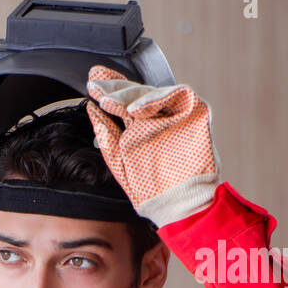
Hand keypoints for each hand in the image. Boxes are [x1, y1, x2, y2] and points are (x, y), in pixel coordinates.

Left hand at [84, 64, 220, 227]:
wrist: (180, 206)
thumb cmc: (150, 191)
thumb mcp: (119, 162)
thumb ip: (106, 136)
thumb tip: (91, 109)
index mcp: (139, 129)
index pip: (122, 102)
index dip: (108, 88)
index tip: (91, 80)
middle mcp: (157, 120)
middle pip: (135, 94)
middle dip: (114, 88)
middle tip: (95, 85)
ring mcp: (176, 116)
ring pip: (153, 92)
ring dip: (131, 93)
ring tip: (110, 100)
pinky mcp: (196, 114)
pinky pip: (178, 95)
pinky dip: (157, 97)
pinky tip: (138, 109)